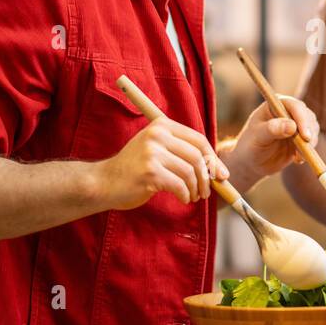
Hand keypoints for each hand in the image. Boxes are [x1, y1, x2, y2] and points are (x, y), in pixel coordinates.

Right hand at [95, 118, 227, 208]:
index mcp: (161, 126)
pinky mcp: (150, 172)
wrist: (103, 182)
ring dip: (196, 188)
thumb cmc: (133, 170)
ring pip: (190, 172)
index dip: (213, 159)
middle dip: (206, 177)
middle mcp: (157, 135)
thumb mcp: (156, 150)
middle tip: (206, 191)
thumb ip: (180, 151)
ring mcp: (152, 153)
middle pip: (197, 156)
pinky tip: (183, 198)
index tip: (222, 175)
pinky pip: (180, 185)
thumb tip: (217, 168)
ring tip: (192, 196)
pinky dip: (185, 195)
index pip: (198, 140)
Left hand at [225, 96, 318, 185]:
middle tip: (307, 146)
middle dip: (309, 131)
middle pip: (307, 115)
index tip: (304, 135)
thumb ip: (272, 130)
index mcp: (275, 105)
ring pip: (312, 128)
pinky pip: (312, 141)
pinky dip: (309, 150)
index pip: (293, 105)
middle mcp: (288, 111)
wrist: (252, 163)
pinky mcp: (301, 137)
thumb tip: (291, 126)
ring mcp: (296, 124)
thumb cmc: (250, 146)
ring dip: (311, 142)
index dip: (301, 118)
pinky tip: (297, 160)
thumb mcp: (258, 138)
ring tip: (299, 157)